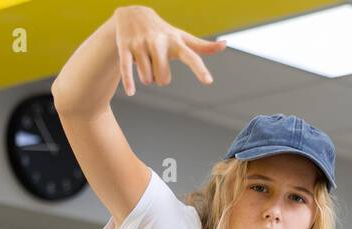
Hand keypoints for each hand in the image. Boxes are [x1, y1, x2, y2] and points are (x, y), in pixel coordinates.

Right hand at [112, 6, 226, 95]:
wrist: (133, 14)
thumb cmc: (162, 31)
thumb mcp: (181, 37)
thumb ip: (202, 46)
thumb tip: (225, 44)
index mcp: (175, 42)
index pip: (191, 57)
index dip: (199, 69)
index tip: (208, 81)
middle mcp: (159, 41)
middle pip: (163, 78)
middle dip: (159, 78)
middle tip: (157, 64)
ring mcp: (141, 44)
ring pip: (147, 78)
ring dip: (146, 77)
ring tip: (145, 62)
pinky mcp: (125, 47)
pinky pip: (127, 69)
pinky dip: (129, 82)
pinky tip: (131, 92)